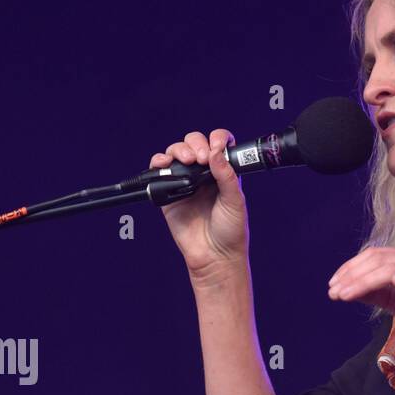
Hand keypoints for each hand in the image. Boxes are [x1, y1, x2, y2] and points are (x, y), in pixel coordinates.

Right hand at [149, 129, 248, 279]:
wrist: (215, 256)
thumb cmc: (230, 231)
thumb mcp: (235, 201)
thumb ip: (226, 175)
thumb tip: (215, 151)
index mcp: (223, 172)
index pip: (218, 144)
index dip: (216, 139)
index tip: (216, 146)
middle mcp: (203, 174)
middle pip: (194, 143)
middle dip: (196, 144)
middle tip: (201, 159)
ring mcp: (185, 182)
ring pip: (176, 152)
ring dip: (179, 149)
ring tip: (186, 160)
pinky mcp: (168, 193)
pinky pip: (159, 171)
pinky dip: (158, 161)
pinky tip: (164, 163)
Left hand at [328, 247, 394, 355]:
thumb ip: (375, 294)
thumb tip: (346, 289)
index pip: (376, 255)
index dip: (351, 267)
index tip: (334, 283)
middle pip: (379, 259)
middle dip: (352, 274)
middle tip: (333, 290)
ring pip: (389, 268)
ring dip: (361, 281)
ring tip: (342, 295)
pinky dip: (391, 280)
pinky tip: (369, 288)